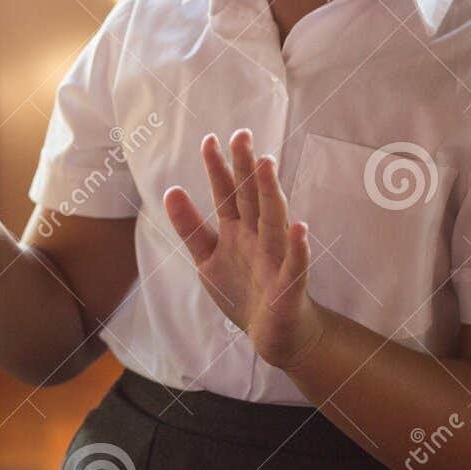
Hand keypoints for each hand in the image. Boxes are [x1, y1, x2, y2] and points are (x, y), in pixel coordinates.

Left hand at [163, 129, 325, 371]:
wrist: (275, 334)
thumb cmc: (244, 291)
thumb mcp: (207, 258)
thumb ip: (190, 227)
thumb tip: (171, 189)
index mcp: (236, 230)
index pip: (226, 193)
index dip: (217, 168)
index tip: (209, 139)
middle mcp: (257, 237)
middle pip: (250, 197)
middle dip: (245, 168)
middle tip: (241, 135)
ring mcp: (275, 258)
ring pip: (273, 220)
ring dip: (270, 194)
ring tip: (266, 166)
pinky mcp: (290, 283)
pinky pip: (295, 263)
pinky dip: (298, 247)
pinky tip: (300, 228)